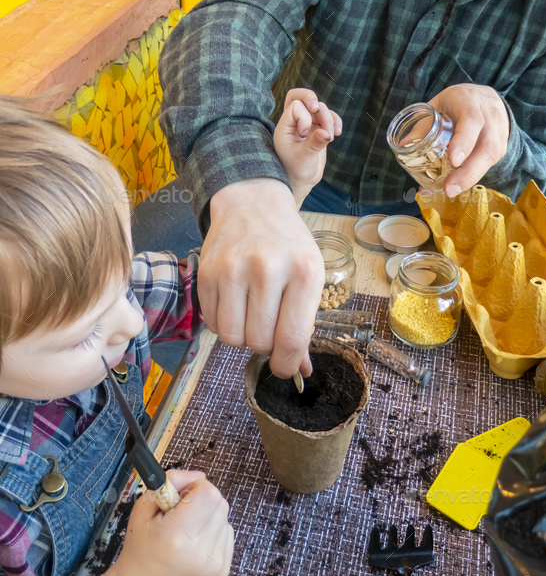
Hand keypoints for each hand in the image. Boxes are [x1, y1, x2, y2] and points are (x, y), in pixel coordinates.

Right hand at [52, 470, 232, 575]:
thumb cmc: (139, 548)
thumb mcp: (144, 508)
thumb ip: (172, 481)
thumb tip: (201, 476)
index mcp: (176, 536)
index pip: (208, 493)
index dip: (196, 487)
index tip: (183, 495)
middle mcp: (199, 553)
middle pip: (220, 503)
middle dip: (203, 500)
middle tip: (182, 513)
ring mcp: (213, 565)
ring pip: (225, 519)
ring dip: (209, 518)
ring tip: (186, 532)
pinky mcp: (222, 573)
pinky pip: (227, 536)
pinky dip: (214, 534)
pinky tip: (195, 545)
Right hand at [200, 178, 323, 377]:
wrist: (252, 204)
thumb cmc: (287, 245)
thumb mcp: (309, 275)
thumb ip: (305, 324)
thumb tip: (300, 371)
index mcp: (304, 271)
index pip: (292, 338)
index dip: (286, 364)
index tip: (284, 366)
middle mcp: (268, 269)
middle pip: (260, 341)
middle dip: (265, 345)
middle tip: (269, 326)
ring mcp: (234, 269)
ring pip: (233, 338)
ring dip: (242, 336)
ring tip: (251, 315)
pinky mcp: (207, 273)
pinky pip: (212, 323)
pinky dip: (224, 323)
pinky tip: (235, 303)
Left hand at [274, 88, 341, 207]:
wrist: (301, 182)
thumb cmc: (295, 171)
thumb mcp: (303, 158)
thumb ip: (313, 144)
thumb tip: (326, 133)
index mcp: (284, 127)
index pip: (294, 106)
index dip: (303, 117)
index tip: (304, 134)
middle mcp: (294, 122)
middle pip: (301, 96)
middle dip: (311, 98)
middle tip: (316, 108)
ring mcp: (308, 124)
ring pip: (320, 108)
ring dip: (328, 118)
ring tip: (331, 136)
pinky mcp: (319, 129)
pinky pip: (329, 117)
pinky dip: (335, 121)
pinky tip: (337, 133)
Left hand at [428, 84, 509, 197]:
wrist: (485, 98)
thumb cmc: (457, 103)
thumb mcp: (438, 106)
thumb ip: (423, 125)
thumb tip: (404, 146)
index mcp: (470, 101)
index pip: (472, 120)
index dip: (464, 141)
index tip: (453, 160)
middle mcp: (490, 116)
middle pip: (486, 145)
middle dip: (468, 171)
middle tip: (449, 188)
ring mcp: (499, 132)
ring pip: (491, 157)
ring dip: (470, 177)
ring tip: (451, 190)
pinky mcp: (501, 146)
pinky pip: (489, 163)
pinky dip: (473, 176)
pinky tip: (458, 184)